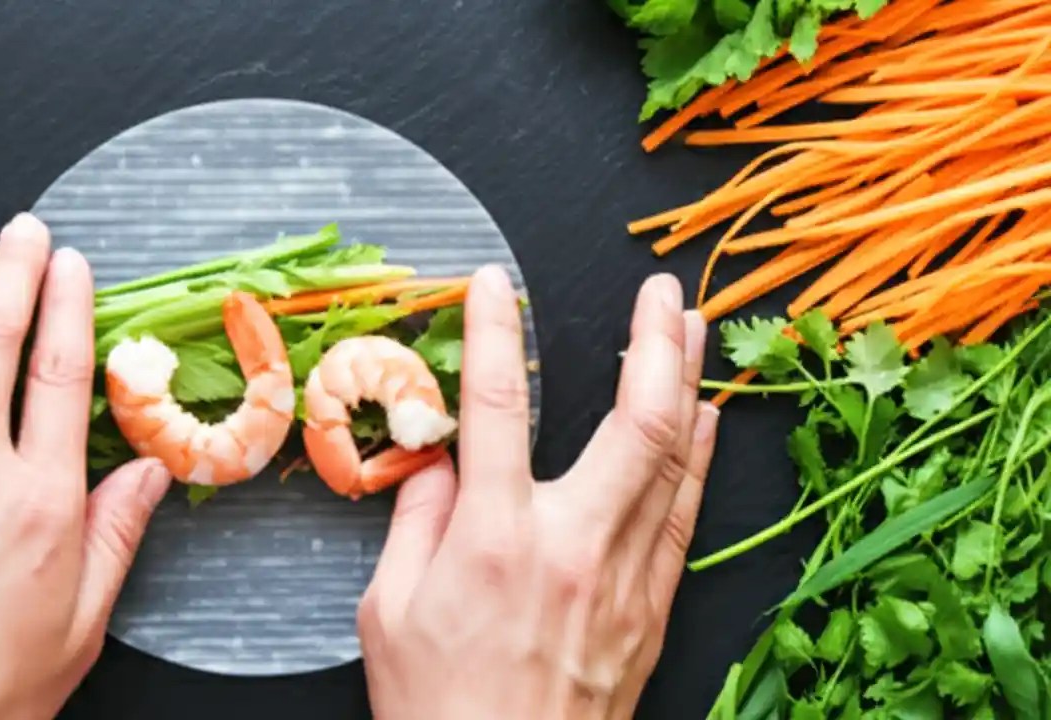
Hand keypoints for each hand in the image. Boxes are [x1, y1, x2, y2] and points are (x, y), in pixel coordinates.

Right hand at [358, 267, 718, 719]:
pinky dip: (699, 459)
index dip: (494, 333)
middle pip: (634, 421)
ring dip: (688, 383)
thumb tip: (438, 459)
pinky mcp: (650, 611)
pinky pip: (684, 517)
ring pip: (674, 461)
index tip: (494, 283)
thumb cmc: (437, 707)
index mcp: (492, 540)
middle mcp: (570, 546)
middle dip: (654, 342)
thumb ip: (416, 519)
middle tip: (662, 291)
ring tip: (697, 328)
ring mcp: (622, 578)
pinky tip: (706, 420)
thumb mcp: (388, 610)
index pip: (494, 408)